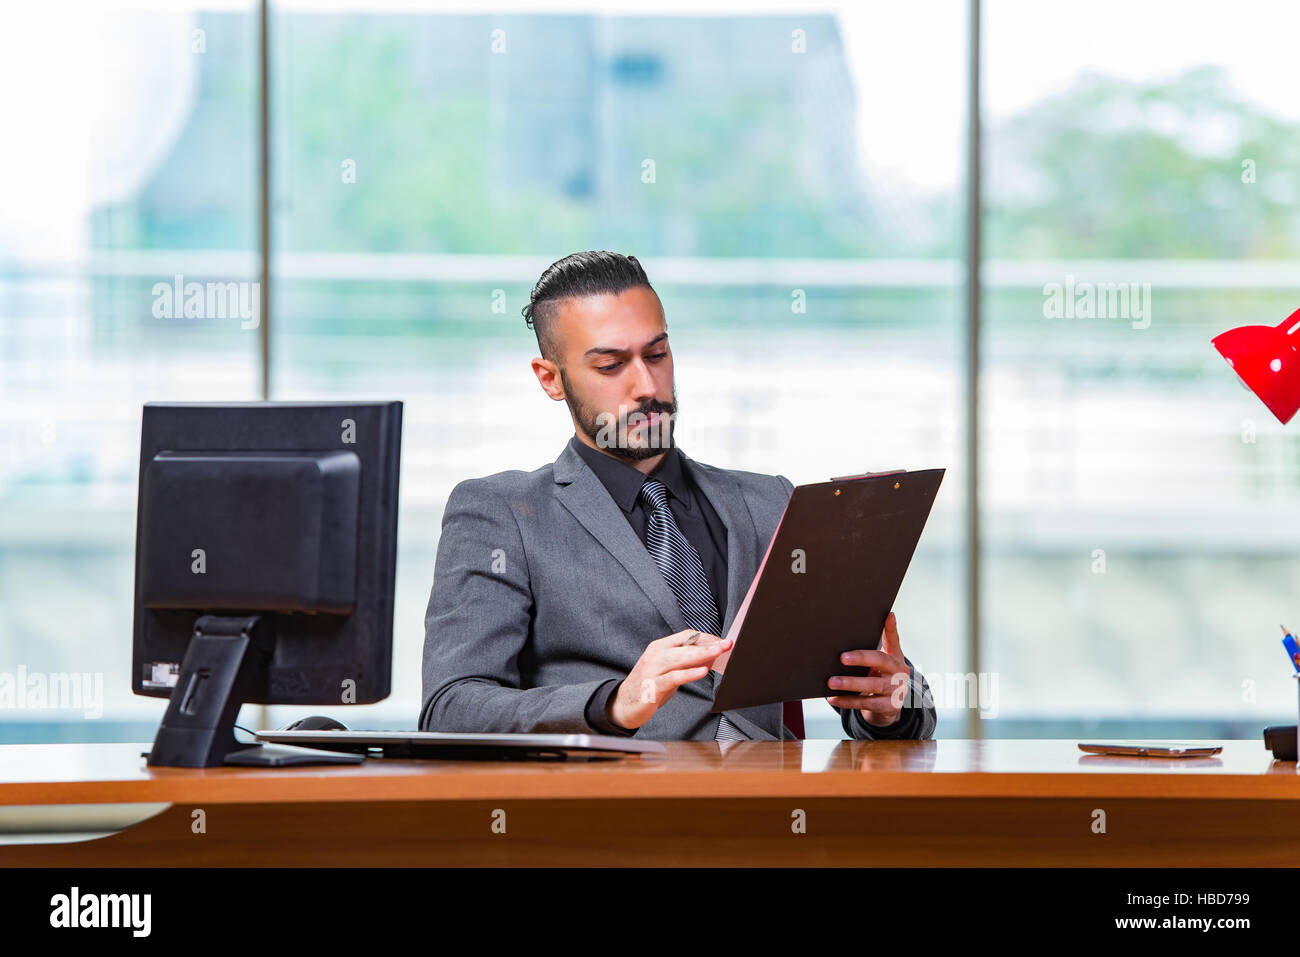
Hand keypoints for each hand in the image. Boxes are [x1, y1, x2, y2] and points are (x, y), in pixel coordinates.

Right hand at [608, 630, 731, 730]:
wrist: (622, 704)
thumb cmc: (649, 685)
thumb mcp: (668, 670)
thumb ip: (687, 663)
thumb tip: (711, 658)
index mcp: (660, 647)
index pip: (687, 636)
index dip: (707, 637)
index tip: (723, 641)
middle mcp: (656, 655)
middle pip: (686, 645)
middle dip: (709, 644)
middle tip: (727, 644)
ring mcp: (652, 670)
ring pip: (679, 657)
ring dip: (701, 654)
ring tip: (718, 653)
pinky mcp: (652, 687)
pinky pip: (673, 678)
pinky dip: (688, 673)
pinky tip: (702, 672)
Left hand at [825, 611, 909, 726]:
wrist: (890, 706)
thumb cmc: (884, 676)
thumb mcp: (887, 658)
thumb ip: (887, 639)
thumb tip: (888, 614)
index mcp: (896, 658)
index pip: (893, 641)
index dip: (891, 629)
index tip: (887, 616)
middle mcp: (899, 673)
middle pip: (880, 662)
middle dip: (861, 659)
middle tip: (841, 658)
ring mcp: (895, 691)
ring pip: (872, 686)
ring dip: (850, 684)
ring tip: (831, 682)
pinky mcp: (888, 707)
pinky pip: (865, 704)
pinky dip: (847, 701)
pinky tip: (833, 698)